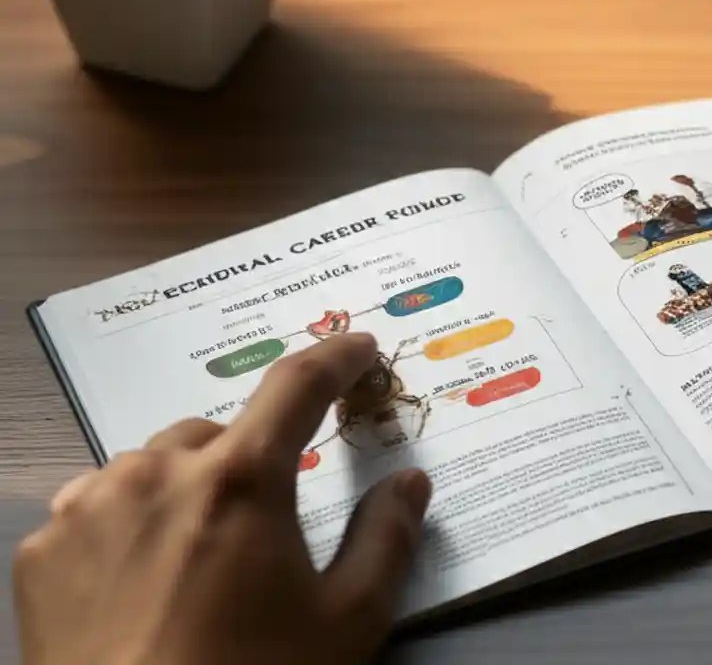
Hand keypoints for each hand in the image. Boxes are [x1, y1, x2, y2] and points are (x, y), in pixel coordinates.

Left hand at [14, 333, 431, 664]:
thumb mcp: (347, 623)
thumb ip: (387, 540)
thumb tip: (410, 481)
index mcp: (242, 480)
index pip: (298, 387)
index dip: (336, 360)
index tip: (359, 349)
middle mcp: (157, 472)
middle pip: (218, 435)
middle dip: (249, 461)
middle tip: (265, 525)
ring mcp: (88, 506)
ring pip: (152, 466)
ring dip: (183, 488)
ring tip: (198, 557)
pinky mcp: (40, 549)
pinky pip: (96, 507)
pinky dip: (126, 524)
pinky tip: (140, 580)